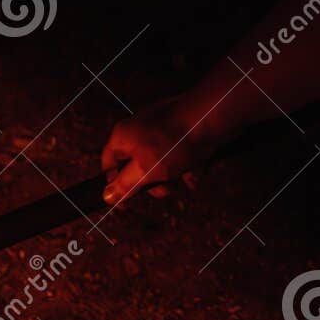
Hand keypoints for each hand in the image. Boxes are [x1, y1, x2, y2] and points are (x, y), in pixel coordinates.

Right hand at [101, 95, 220, 204]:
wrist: (213, 116)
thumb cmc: (175, 143)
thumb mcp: (145, 171)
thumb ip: (124, 185)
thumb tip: (107, 196)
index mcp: (122, 138)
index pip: (109, 166)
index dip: (114, 186)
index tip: (124, 203)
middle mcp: (139, 130)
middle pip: (137, 166)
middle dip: (151, 182)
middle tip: (165, 188)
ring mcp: (162, 128)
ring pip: (160, 161)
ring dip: (171, 176)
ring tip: (185, 178)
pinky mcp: (183, 129)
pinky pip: (179, 153)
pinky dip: (186, 164)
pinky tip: (196, 171)